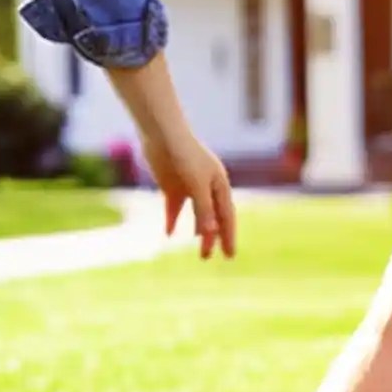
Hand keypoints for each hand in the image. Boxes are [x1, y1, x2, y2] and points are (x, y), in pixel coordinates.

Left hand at [143, 132, 235, 259]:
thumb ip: (203, 209)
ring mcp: (189, 187)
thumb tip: (210, 233)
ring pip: (196, 215)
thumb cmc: (184, 156)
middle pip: (213, 218)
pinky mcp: (172, 186)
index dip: (229, 236)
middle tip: (207, 257)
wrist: (162, 134)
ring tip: (199, 252)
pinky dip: (172, 220)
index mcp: (220, 185)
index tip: (229, 255)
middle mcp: (207, 187)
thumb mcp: (196, 185)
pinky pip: (174, 209)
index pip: (227, 216)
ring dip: (197, 232)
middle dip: (212, 238)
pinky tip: (168, 233)